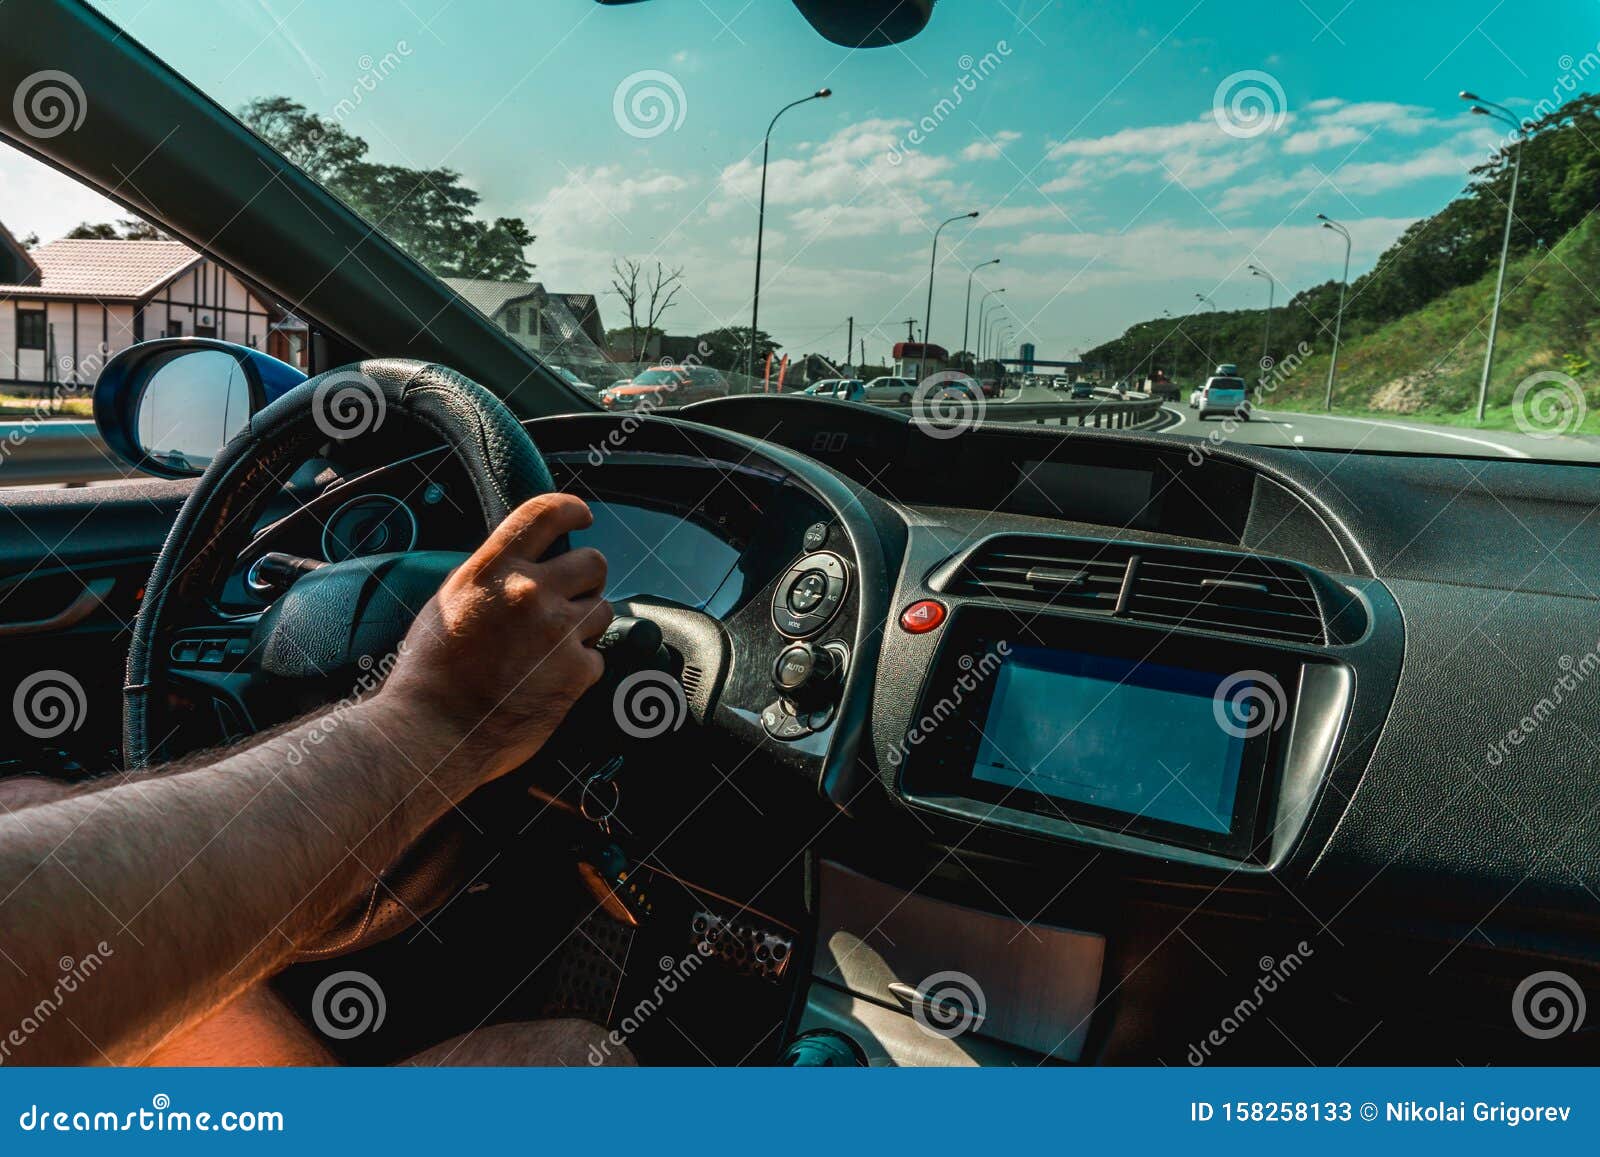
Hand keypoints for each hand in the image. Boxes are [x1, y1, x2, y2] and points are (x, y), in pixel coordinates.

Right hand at [375, 493, 611, 788]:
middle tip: (569, 597)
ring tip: (548, 646)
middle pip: (593, 563)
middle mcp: (530, 593)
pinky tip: (546, 680)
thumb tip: (521, 564)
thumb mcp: (449, 602)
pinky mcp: (577, 672)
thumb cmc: (430, 674)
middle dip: (586, 578)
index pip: (544, 514)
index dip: (571, 509)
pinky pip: (595, 657)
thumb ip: (490, 576)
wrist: (432, 732)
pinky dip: (577, 668)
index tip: (581, 516)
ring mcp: (558, 632)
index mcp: (492, 570)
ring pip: (601, 609)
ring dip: (583, 623)